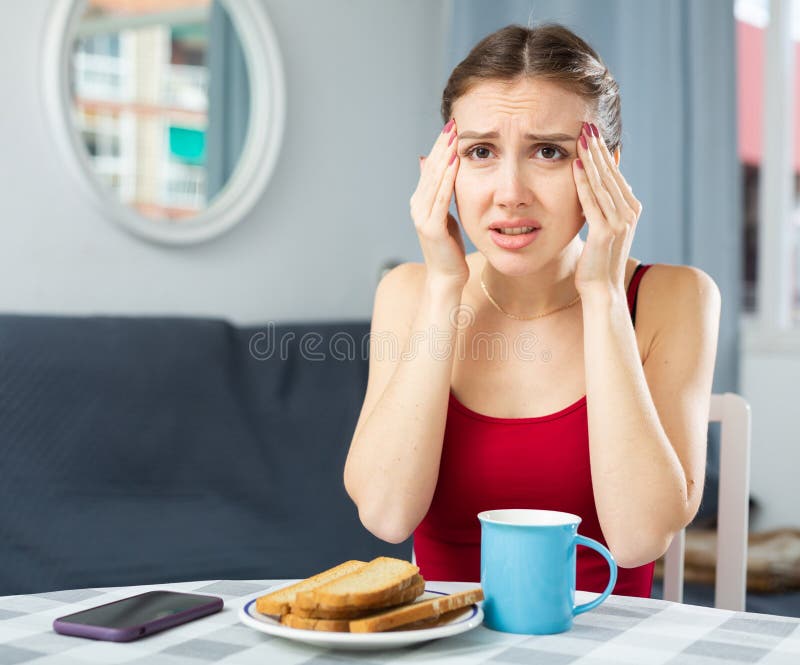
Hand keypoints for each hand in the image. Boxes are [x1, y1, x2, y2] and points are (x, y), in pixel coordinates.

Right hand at [409, 119, 467, 286]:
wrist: (446, 278)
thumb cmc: (449, 250)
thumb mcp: (446, 216)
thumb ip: (441, 194)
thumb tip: (435, 173)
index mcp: (420, 202)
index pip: (430, 167)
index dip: (440, 146)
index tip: (452, 126)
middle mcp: (417, 206)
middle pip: (430, 169)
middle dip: (441, 145)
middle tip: (453, 122)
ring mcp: (421, 216)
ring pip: (434, 180)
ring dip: (444, 156)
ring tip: (454, 136)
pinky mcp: (431, 227)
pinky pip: (440, 197)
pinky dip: (447, 178)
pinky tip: (454, 162)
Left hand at [572, 121, 642, 295]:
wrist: (603, 291)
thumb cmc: (598, 262)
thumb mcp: (603, 229)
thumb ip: (603, 207)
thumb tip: (599, 186)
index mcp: (630, 209)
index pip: (615, 174)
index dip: (603, 152)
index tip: (592, 133)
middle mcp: (629, 212)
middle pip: (610, 173)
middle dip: (598, 148)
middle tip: (587, 124)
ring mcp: (620, 222)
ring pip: (602, 182)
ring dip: (591, 158)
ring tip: (581, 136)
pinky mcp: (605, 232)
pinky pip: (592, 201)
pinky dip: (583, 182)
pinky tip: (576, 165)